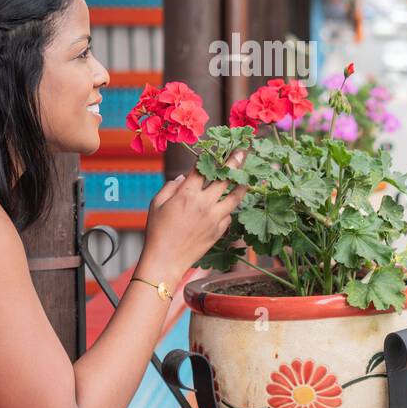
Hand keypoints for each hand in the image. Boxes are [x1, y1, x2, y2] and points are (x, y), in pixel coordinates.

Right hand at [140, 149, 247, 283]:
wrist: (166, 260)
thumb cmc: (157, 231)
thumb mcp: (157, 204)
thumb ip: (171, 186)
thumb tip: (184, 177)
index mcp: (187, 194)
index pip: (203, 168)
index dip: (210, 155)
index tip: (218, 147)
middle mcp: (204, 203)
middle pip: (225, 177)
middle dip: (235, 161)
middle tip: (243, 151)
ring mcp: (214, 218)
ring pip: (235, 197)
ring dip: (243, 184)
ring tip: (250, 176)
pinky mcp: (219, 231)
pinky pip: (228, 215)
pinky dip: (228, 208)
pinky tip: (228, 204)